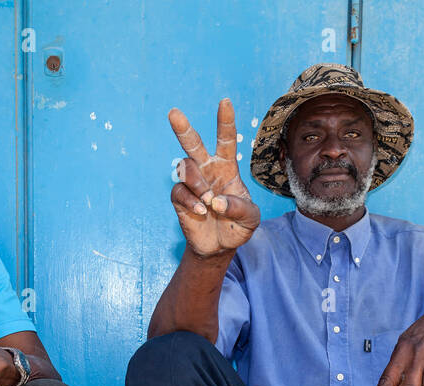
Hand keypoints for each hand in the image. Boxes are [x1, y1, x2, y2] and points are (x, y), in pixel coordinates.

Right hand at [168, 99, 260, 256]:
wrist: (220, 246)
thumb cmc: (238, 226)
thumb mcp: (250, 218)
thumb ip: (239, 207)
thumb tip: (215, 200)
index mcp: (227, 168)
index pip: (226, 140)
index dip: (225, 121)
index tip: (224, 101)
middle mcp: (207, 170)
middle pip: (193, 144)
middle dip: (183, 129)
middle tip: (173, 113)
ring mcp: (192, 184)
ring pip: (185, 168)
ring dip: (197, 183)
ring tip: (208, 202)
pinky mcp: (180, 198)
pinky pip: (179, 192)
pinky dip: (191, 202)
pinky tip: (201, 212)